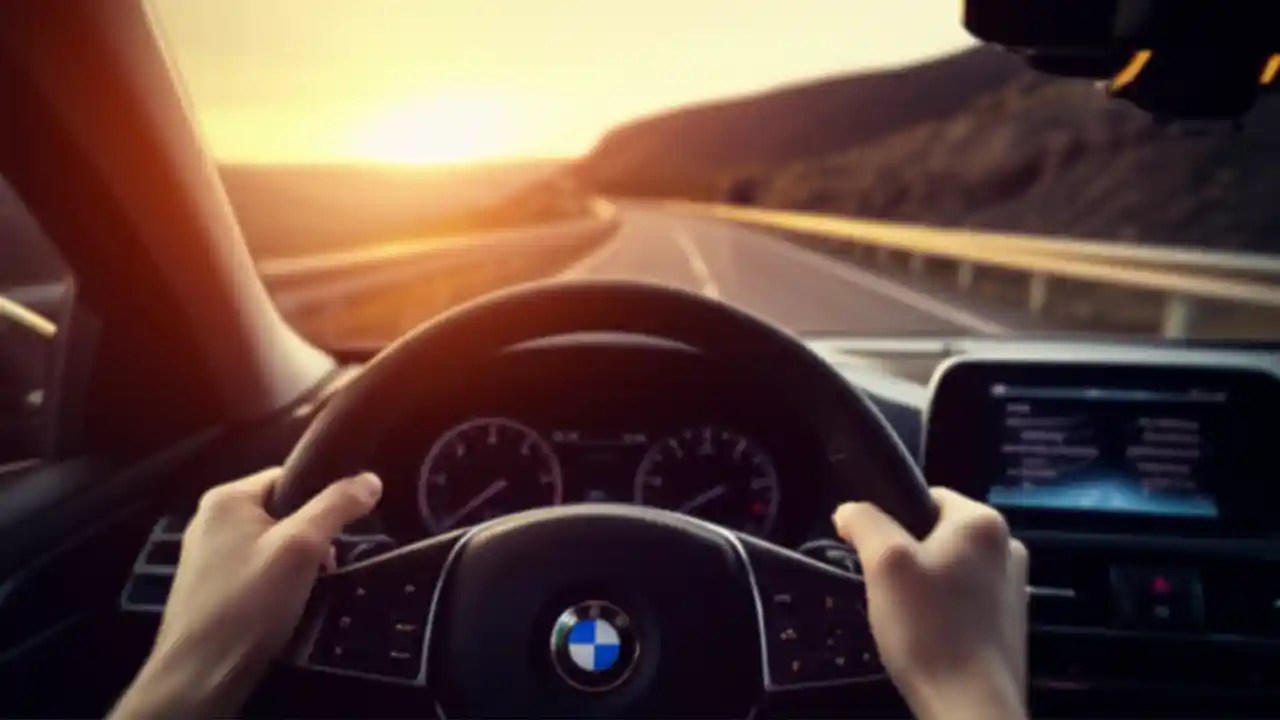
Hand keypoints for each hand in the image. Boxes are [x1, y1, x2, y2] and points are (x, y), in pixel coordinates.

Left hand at [111, 468, 381, 719]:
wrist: (200, 674)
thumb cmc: (250, 603)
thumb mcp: (302, 548)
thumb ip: (336, 507)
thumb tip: (370, 478)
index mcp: (226, 498)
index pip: (289, 477)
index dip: (321, 499)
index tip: (339, 532)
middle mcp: (209, 519)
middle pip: (281, 511)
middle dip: (310, 537)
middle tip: (325, 566)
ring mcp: (205, 555)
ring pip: (270, 543)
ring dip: (295, 562)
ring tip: (306, 589)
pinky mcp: (207, 586)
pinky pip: (254, 568)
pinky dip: (274, 581)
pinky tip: (282, 604)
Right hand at [832, 488, 1027, 719]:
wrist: (970, 707)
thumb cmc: (928, 628)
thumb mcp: (884, 563)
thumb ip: (864, 522)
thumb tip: (850, 510)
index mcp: (984, 521)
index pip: (926, 497)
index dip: (891, 520)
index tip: (873, 555)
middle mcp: (1008, 547)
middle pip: (937, 534)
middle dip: (907, 556)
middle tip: (885, 589)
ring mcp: (1014, 588)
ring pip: (949, 569)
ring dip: (924, 586)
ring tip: (905, 618)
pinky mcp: (1010, 624)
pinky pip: (964, 601)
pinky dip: (942, 612)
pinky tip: (928, 637)